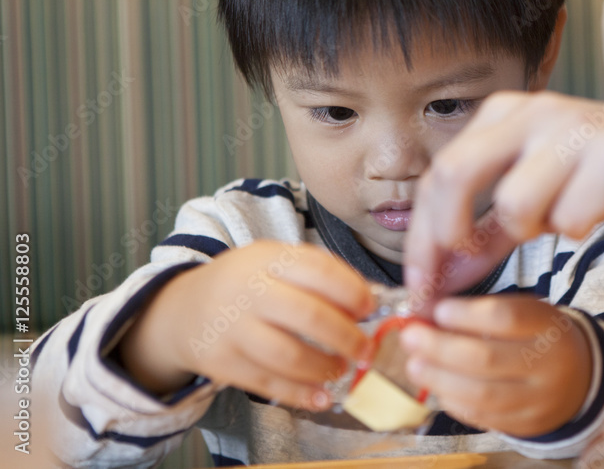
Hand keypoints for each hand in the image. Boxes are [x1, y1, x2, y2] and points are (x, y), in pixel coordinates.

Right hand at [118, 241, 374, 410]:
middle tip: (365, 349)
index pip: (319, 270)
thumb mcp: (276, 262)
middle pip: (308, 315)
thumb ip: (318, 275)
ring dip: (324, 367)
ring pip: (288, 354)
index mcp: (269, 258)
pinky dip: (300, 394)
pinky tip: (321, 397)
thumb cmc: (246, 283)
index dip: (352, 291)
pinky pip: (267, 383)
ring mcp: (232, 328)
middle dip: (346, 336)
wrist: (181, 308)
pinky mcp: (221, 362)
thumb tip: (369, 298)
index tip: (370, 308)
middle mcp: (249, 290)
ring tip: (341, 369)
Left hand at [400, 295, 592, 437]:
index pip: (506, 318)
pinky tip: (437, 386)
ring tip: (414, 364)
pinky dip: (453, 401)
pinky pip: (482, 417)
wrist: (581, 379)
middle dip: (440, 348)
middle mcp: (548, 366)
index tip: (437, 309)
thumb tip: (428, 314)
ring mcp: (538, 401)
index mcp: (550, 328)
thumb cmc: (540, 338)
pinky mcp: (526, 426)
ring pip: (481, 394)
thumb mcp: (527, 313)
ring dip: (439, 379)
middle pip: (487, 358)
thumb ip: (483, 312)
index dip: (466, 314)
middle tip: (411, 337)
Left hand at [405, 91, 603, 295]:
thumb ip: (485, 232)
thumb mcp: (537, 194)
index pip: (441, 170)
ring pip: (516, 205)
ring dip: (535, 230)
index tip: (419, 282)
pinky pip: (570, 220)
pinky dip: (578, 229)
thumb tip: (438, 276)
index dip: (421, 233)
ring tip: (565, 216)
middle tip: (457, 271)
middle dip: (446, 234)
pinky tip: (599, 210)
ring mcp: (577, 129)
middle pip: (456, 173)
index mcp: (507, 111)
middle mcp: (536, 110)